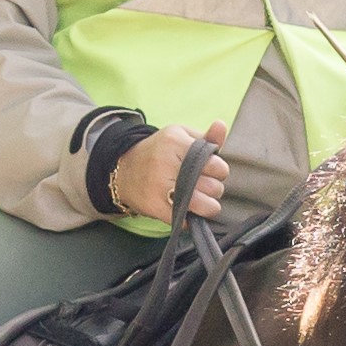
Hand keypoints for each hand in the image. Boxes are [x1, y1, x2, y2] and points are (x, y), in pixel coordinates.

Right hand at [112, 119, 229, 220]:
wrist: (124, 171)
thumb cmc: (159, 152)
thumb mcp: (179, 137)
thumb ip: (205, 137)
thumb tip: (221, 125)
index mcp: (176, 143)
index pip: (217, 166)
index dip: (219, 171)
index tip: (210, 171)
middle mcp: (168, 164)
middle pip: (214, 188)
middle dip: (213, 189)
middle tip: (201, 185)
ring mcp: (162, 188)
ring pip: (206, 206)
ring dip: (207, 206)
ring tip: (198, 199)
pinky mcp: (158, 208)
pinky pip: (189, 220)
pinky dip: (191, 218)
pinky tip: (184, 207)